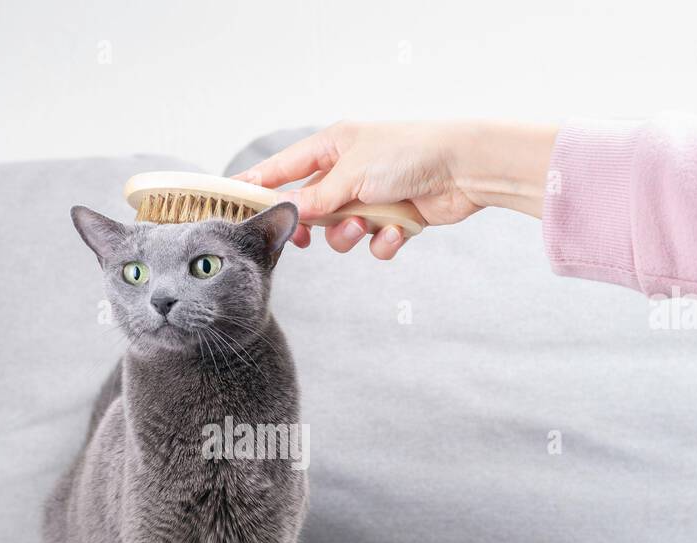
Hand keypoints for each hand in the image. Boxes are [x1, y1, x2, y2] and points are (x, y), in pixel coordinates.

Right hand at [230, 120, 558, 258]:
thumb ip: (317, 198)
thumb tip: (289, 213)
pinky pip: (373, 242)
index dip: (258, 185)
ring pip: (340, 230)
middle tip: (301, 238)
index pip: (283, 168)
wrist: (465, 170)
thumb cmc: (410, 154)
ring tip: (365, 225)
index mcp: (334, 146)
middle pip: (310, 207)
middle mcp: (350, 171)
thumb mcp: (352, 173)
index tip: (232, 201)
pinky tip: (397, 231)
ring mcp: (372, 196)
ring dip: (349, 235)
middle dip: (309, 225)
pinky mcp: (394, 219)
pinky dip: (383, 241)